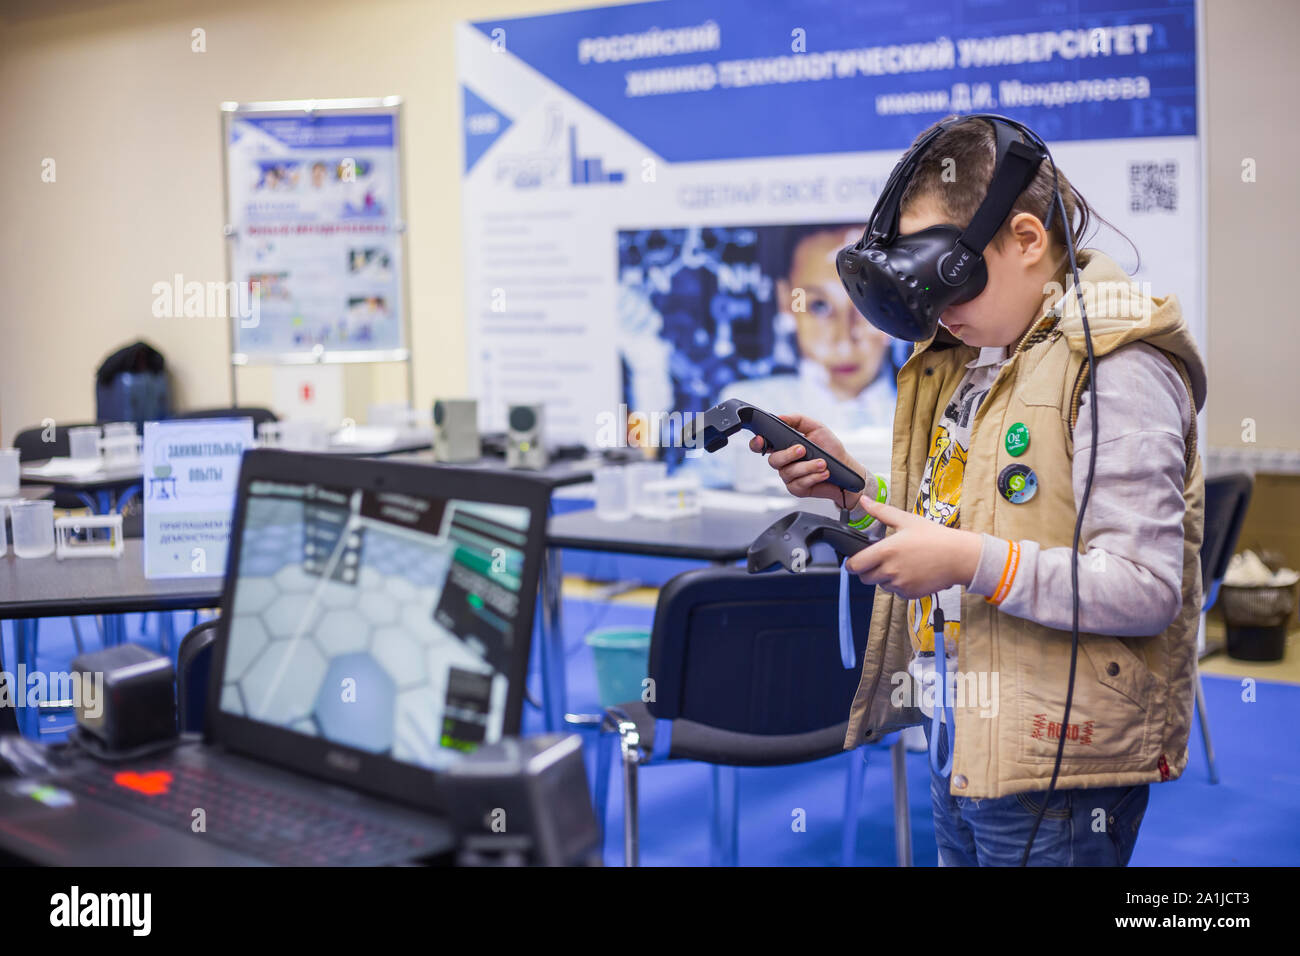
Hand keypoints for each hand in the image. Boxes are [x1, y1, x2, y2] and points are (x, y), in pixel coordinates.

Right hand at [749, 413, 865, 508]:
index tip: (761, 439)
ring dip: (807, 467)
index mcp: (784, 446)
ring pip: (788, 472)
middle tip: (803, 450)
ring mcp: (789, 476)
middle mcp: (784, 462)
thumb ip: (798, 420)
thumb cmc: (831, 449)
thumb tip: (780, 417)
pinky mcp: (797, 489)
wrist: (846, 470)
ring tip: (823, 463)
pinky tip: (824, 473)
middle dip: (788, 454)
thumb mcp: (817, 428)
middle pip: (773, 460)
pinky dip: (813, 477)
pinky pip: (798, 484)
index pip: (762, 445)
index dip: (757, 443)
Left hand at [845, 498, 983, 598]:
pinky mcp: (910, 594)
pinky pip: (896, 592)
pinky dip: (899, 585)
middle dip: (868, 570)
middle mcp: (890, 571)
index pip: (855, 566)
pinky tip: (911, 572)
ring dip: (885, 577)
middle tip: (879, 560)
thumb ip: (881, 512)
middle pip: (865, 578)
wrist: (959, 557)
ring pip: (881, 585)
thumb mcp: (906, 520)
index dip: (852, 563)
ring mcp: (900, 584)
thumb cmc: (934, 537)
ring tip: (901, 563)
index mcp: (885, 551)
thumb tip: (864, 501)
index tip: (856, 560)